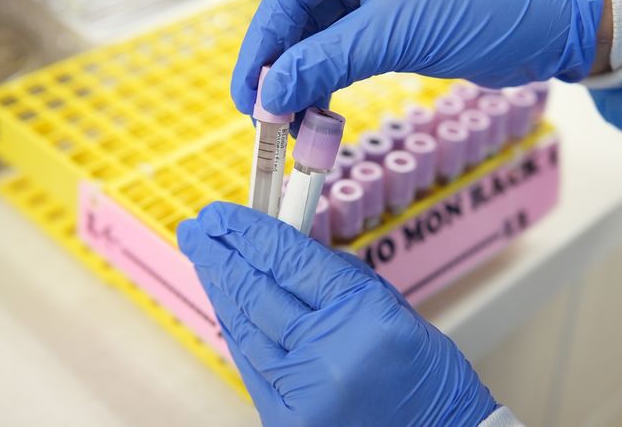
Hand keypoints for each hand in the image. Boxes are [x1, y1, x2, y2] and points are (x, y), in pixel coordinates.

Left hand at [177, 202, 497, 425]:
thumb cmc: (424, 375)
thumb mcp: (390, 307)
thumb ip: (335, 276)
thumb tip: (282, 246)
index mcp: (364, 315)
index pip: (290, 260)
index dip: (249, 231)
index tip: (222, 214)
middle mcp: (328, 353)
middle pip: (258, 291)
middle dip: (221, 255)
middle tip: (197, 230)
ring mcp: (302, 392)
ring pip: (245, 326)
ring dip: (222, 288)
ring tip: (205, 259)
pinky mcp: (285, 420)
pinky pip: (250, 363)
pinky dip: (237, 329)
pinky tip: (226, 303)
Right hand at [231, 0, 603, 116]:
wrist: (552, 27)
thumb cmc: (485, 7)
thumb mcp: (396, 33)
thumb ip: (326, 62)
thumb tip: (270, 95)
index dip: (264, 39)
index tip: (248, 87)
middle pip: (299, 16)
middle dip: (280, 67)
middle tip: (260, 114)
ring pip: (319, 42)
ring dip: (302, 83)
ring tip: (288, 126)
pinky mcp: (391, 27)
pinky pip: (344, 56)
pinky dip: (328, 86)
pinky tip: (316, 117)